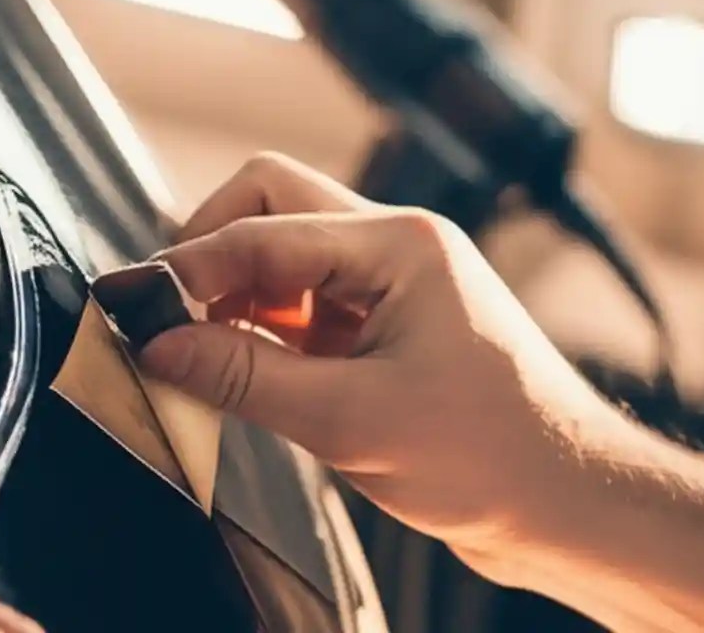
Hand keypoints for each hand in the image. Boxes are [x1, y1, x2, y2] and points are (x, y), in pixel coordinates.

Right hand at [141, 154, 630, 558]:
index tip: (136, 312)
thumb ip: (245, 376)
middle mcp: (395, 244)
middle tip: (171, 318)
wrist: (567, 502)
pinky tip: (245, 371)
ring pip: (282, 251)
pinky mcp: (385, 322)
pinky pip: (303, 300)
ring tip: (202, 355)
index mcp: (399, 245)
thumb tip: (158, 345)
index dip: (188, 270)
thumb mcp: (351, 421)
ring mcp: (391, 281)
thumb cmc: (489, 457)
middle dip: (210, 254)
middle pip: (270, 202)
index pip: (262, 228)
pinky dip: (263, 328)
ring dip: (235, 294)